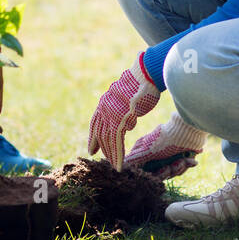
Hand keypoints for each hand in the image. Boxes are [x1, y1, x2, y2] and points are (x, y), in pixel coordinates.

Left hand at [87, 54, 159, 170]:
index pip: (95, 123)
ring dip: (111, 155)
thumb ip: (124, 107)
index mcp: (105, 101)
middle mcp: (105, 108)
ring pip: (107, 140)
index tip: (92, 149)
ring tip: (114, 166)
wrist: (146, 73)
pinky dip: (118, 155)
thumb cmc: (143, 82)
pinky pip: (116, 142)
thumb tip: (127, 117)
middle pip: (100, 133)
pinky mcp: (120, 119)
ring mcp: (111, 114)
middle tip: (103, 160)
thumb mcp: (129, 95)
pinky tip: (119, 164)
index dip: (93, 138)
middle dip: (101, 148)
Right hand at [126, 113, 206, 178]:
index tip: (160, 172)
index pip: (145, 171)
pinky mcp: (179, 155)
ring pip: (171, 171)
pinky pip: (180, 168)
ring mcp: (167, 155)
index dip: (154, 175)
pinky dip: (186, 164)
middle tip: (175, 165)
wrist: (188, 131)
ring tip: (184, 160)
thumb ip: (133, 159)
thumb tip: (120, 167)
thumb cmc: (164, 139)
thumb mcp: (147, 150)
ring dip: (179, 168)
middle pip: (160, 173)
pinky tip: (192, 161)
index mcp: (144, 153)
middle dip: (169, 171)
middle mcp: (154, 155)